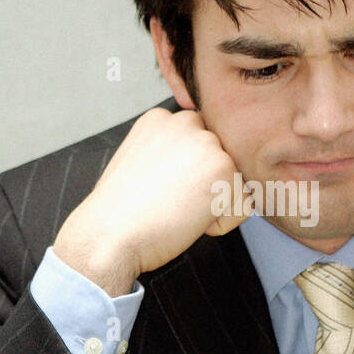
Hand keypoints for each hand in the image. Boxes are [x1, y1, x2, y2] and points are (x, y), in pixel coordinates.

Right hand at [54, 108, 249, 294]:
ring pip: (233, 182)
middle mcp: (186, 123)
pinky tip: (189, 220)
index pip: (199, 147)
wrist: (109, 234)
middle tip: (170, 202)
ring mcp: (207, 143)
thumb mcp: (141, 164)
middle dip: (204, 188)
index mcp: (161, 119)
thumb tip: (199, 170)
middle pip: (220, 161)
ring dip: (213, 204)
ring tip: (177, 210)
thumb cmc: (120, 212)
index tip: (164, 191)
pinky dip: (222, 222)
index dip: (188, 177)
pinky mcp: (224, 168)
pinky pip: (244, 204)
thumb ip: (171, 155)